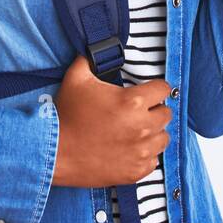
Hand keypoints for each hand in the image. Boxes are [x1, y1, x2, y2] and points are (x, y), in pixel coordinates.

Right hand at [51, 53, 171, 187]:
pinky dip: (145, 154)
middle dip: (155, 110)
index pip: (164, 89)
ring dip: (154, 133)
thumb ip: (90, 60)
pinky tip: (131, 149)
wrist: (56, 153)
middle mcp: (142, 127)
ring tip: (136, 131)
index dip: (156, 88)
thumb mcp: (76, 79)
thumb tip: (94, 51)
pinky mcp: (136, 171)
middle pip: (166, 114)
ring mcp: (140, 151)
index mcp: (132, 102)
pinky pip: (154, 160)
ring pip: (164, 138)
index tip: (148, 92)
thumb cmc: (67, 116)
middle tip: (139, 112)